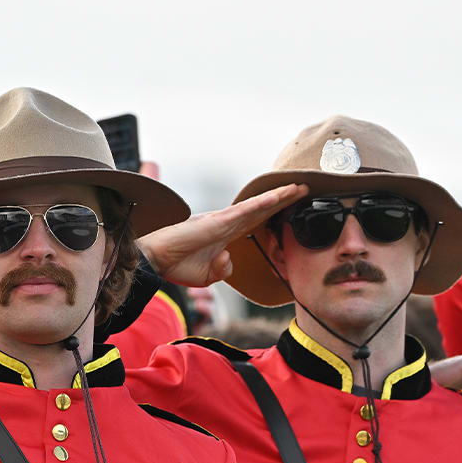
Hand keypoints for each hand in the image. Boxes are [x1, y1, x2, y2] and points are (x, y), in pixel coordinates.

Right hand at [137, 183, 308, 286]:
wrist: (156, 262)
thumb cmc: (175, 265)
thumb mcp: (206, 275)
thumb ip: (222, 268)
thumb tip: (230, 259)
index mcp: (224, 234)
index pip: (256, 221)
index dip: (274, 212)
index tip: (291, 207)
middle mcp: (226, 223)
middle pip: (261, 208)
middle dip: (283, 199)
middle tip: (304, 188)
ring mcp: (223, 220)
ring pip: (257, 205)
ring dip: (279, 196)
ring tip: (299, 187)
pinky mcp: (218, 222)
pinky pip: (245, 211)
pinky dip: (262, 203)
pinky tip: (278, 196)